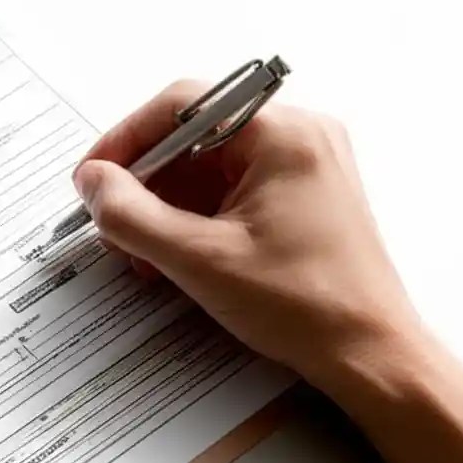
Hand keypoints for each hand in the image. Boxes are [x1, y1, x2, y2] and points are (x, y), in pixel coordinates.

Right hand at [73, 81, 419, 385]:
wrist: (370, 355)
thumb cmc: (306, 306)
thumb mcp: (198, 259)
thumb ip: (131, 215)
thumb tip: (92, 183)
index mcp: (283, 135)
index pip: (182, 107)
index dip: (126, 139)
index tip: (94, 178)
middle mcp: (298, 138)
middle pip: (192, 137)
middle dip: (145, 183)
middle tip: (113, 223)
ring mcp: (302, 167)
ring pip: (207, 167)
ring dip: (165, 206)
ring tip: (145, 252)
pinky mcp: (300, 196)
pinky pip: (229, 190)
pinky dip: (193, 218)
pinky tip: (175, 255)